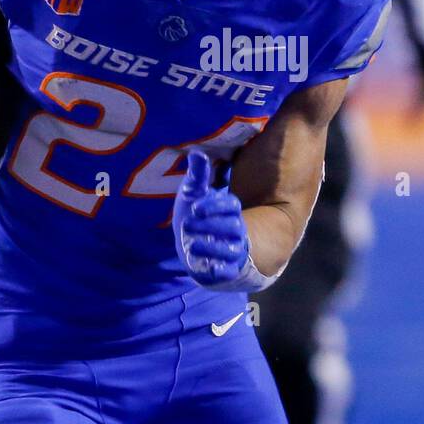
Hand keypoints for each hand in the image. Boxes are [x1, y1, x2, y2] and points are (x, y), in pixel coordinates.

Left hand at [172, 150, 251, 288]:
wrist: (190, 244)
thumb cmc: (193, 215)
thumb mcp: (192, 194)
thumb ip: (197, 175)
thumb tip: (196, 152)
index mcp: (229, 210)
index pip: (231, 206)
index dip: (216, 206)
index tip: (195, 207)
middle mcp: (234, 230)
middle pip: (235, 228)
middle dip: (212, 226)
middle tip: (188, 224)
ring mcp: (231, 250)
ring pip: (232, 250)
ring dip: (213, 248)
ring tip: (192, 245)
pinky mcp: (225, 269)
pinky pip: (229, 271)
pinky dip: (222, 271)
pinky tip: (209, 268)